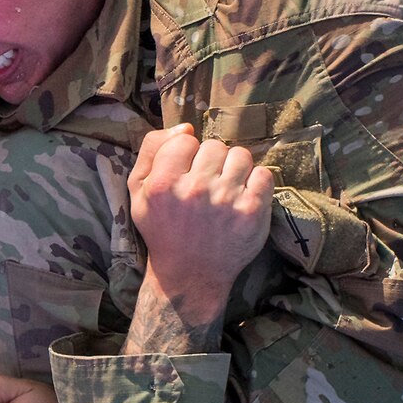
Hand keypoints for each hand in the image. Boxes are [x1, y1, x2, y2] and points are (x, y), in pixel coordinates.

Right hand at [126, 124, 274, 313]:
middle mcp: (194, 190)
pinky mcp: (252, 211)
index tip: (187, 174)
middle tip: (207, 187)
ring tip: (226, 192)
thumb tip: (185, 128)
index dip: (188, 155)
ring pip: (241, 156)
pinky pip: (264, 174)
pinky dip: (257, 184)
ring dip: (235, 170)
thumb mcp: (138, 190)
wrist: (189, 275)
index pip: (185, 140)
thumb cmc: (163, 229)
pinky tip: (242, 200)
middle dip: (212, 163)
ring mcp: (226, 200)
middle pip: (215, 146)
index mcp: (162, 184)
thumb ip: (152, 150)